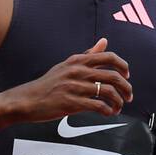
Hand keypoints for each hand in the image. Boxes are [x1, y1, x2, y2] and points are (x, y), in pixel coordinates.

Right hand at [8, 37, 132, 121]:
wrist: (26, 100)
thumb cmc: (47, 84)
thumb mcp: (67, 65)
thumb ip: (87, 54)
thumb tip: (104, 41)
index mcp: (77, 61)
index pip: (108, 57)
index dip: (123, 66)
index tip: (126, 76)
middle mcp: (77, 71)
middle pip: (113, 75)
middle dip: (126, 88)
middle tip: (129, 96)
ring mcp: (74, 87)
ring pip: (108, 91)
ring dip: (119, 101)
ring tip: (119, 107)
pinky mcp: (71, 103)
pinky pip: (98, 106)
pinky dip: (108, 110)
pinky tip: (108, 113)